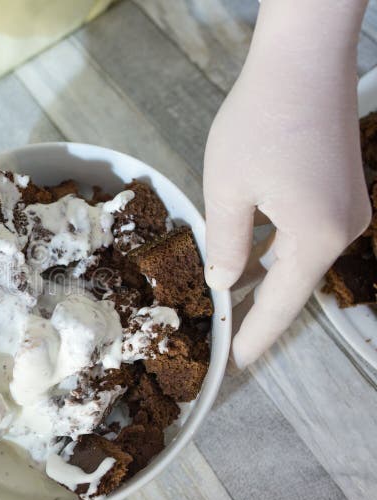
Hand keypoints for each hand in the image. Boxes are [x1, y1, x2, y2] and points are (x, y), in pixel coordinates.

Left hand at [203, 16, 370, 367]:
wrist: (304, 61)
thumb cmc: (261, 123)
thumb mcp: (228, 190)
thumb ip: (228, 243)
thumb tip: (227, 281)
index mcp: (316, 238)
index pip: (282, 304)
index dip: (257, 335)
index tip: (238, 361)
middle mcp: (343, 229)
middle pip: (296, 283)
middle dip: (261, 308)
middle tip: (233, 336)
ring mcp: (348, 208)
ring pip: (300, 257)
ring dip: (269, 276)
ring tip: (238, 299)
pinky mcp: (342, 188)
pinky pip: (307, 233)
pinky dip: (280, 248)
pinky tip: (255, 254)